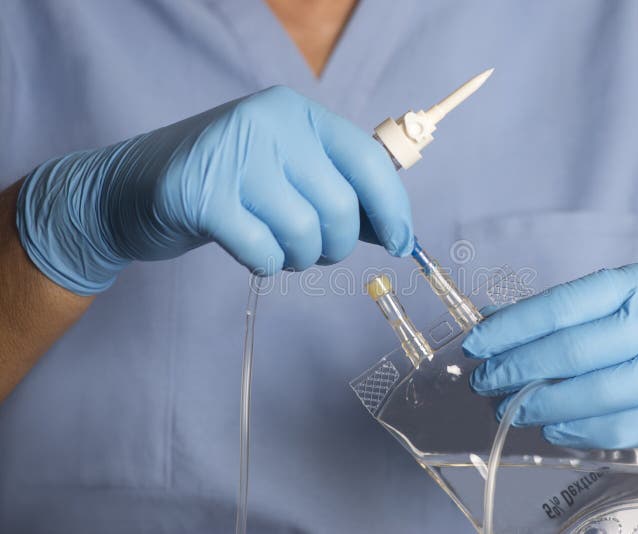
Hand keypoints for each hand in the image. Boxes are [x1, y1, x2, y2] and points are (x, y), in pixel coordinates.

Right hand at [16, 86, 413, 293]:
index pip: (368, 160)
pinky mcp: (202, 195)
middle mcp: (269, 123)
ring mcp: (233, 155)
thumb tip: (396, 229)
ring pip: (304, 233)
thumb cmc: (225, 184)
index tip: (403, 242)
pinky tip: (250, 252)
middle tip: (316, 250)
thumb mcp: (285, 169)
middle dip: (336, 245)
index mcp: (297, 113)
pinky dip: (265, 266)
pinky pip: (264, 252)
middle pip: (340, 206)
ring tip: (278, 249)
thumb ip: (336, 188)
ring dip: (299, 258)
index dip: (393, 208)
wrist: (131, 187)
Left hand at [464, 264, 637, 454]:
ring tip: (512, 409)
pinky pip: (623, 427)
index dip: (512, 328)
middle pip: (575, 350)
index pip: (561, 305)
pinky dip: (580, 431)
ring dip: (544, 406)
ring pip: (598, 392)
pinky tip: (553, 428)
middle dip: (519, 370)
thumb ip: (558, 316)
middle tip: (486, 383)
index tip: (476, 345)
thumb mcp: (614, 306)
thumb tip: (489, 327)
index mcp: (636, 282)